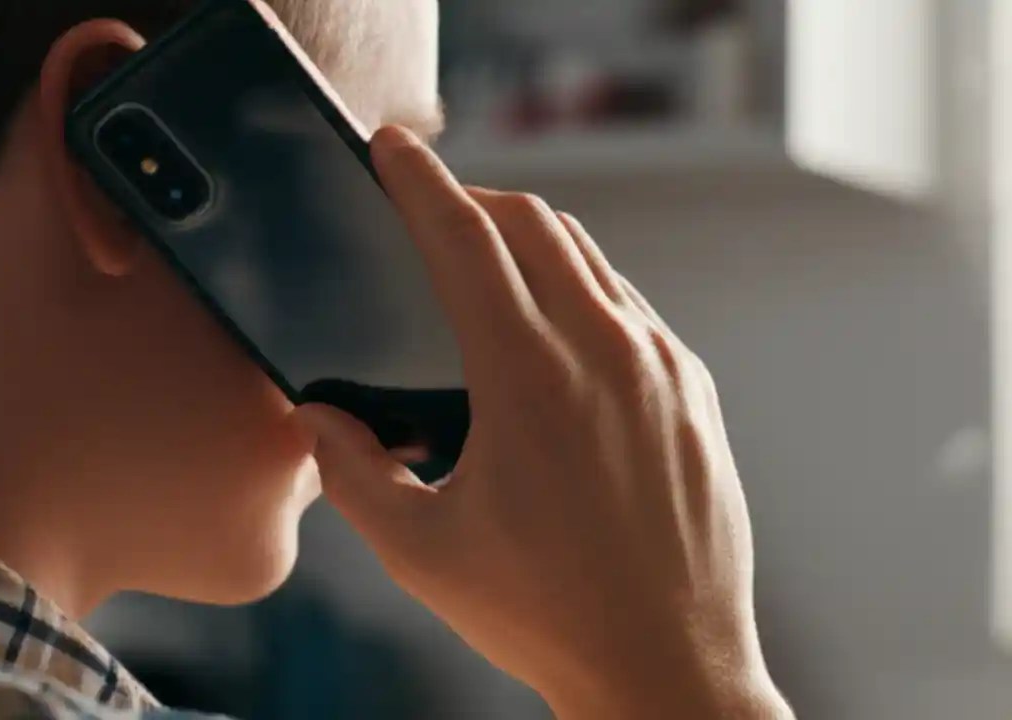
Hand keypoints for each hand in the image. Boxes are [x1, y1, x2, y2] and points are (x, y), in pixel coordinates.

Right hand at [297, 127, 791, 719]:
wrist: (667, 664)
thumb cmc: (546, 613)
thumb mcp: (422, 551)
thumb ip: (352, 472)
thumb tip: (316, 420)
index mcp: (529, 377)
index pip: (466, 238)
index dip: (421, 182)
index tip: (396, 148)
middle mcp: (607, 351)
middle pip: (534, 223)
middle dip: (475, 199)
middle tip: (434, 210)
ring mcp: (663, 365)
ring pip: (590, 259)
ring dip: (533, 242)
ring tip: (491, 266)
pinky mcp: (694, 389)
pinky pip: (632, 307)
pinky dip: (584, 292)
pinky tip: (558, 334)